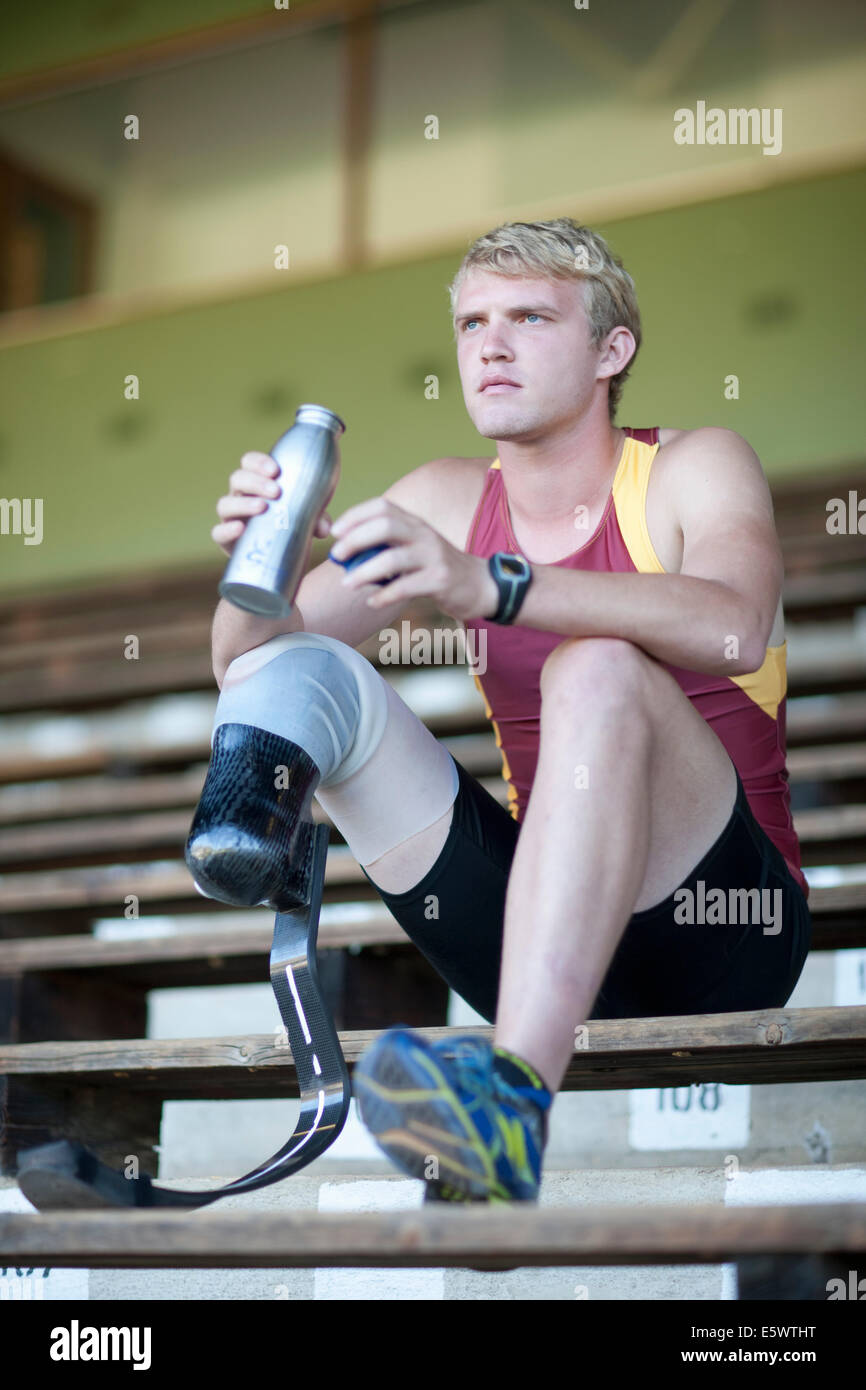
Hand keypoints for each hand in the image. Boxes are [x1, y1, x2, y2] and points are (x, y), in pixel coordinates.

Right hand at [212, 451, 332, 556]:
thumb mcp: (308, 520)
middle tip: (276, 491)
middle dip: (255, 481)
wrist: (279, 562)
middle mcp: (240, 497)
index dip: (258, 462)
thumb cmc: (290, 529)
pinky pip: (218, 533)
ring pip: (226, 504)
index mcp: (257, 484)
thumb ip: (317, 518)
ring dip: (243, 503)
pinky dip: (227, 529)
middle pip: (238, 479)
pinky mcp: (227, 542)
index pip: (250, 463)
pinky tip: (240, 528)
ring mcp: (231, 519)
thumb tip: (324, 528)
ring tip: (262, 507)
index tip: (275, 469)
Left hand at [329, 496, 498, 620]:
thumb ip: (386, 546)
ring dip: (365, 571)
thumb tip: (345, 553)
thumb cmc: (436, 568)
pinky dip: (384, 595)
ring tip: (347, 584)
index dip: (355, 515)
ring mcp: (434, 556)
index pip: (383, 506)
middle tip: (336, 556)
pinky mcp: (440, 580)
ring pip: (393, 558)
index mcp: (415, 523)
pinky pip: (406, 587)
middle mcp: (424, 534)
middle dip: (356, 539)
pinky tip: (372, 602)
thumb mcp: (414, 548)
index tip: (334, 531)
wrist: (480, 585)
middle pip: (386, 525)